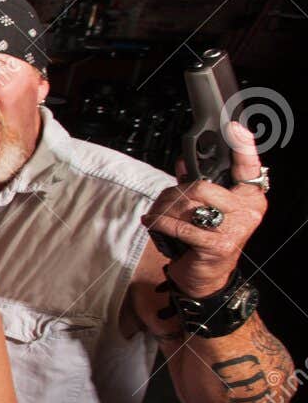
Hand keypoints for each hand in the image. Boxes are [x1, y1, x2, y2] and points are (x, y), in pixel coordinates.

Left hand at [142, 122, 266, 296]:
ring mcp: (236, 228)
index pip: (248, 166)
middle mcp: (248, 210)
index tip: (234, 127)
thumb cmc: (205, 237)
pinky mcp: (218, 245)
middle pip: (201, 186)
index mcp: (249, 196)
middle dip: (173, 193)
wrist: (206, 275)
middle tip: (162, 202)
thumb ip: (197, 183)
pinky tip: (152, 223)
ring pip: (188, 204)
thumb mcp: (204, 207)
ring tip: (157, 215)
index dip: (242, 145)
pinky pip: (180, 226)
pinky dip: (159, 223)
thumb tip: (183, 162)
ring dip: (163, 209)